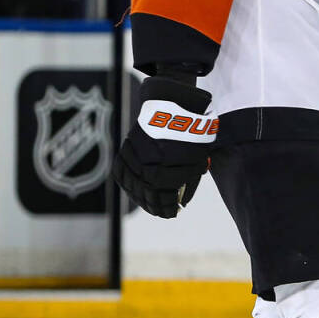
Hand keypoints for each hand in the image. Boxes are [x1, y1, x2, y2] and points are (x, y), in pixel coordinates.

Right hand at [114, 76, 215, 217]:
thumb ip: (188, 177)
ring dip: (141, 198)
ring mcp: (134, 158)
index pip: (165, 196)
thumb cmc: (189, 132)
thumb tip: (181, 198)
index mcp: (167, 169)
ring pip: (133, 186)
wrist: (171, 105)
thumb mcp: (196, 157)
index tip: (173, 212)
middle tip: (163, 210)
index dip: (169, 207)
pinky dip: (127, 184)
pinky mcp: (125, 150)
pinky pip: (122, 173)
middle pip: (148, 194)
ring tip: (150, 204)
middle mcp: (147, 165)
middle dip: (156, 205)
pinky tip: (134, 190)